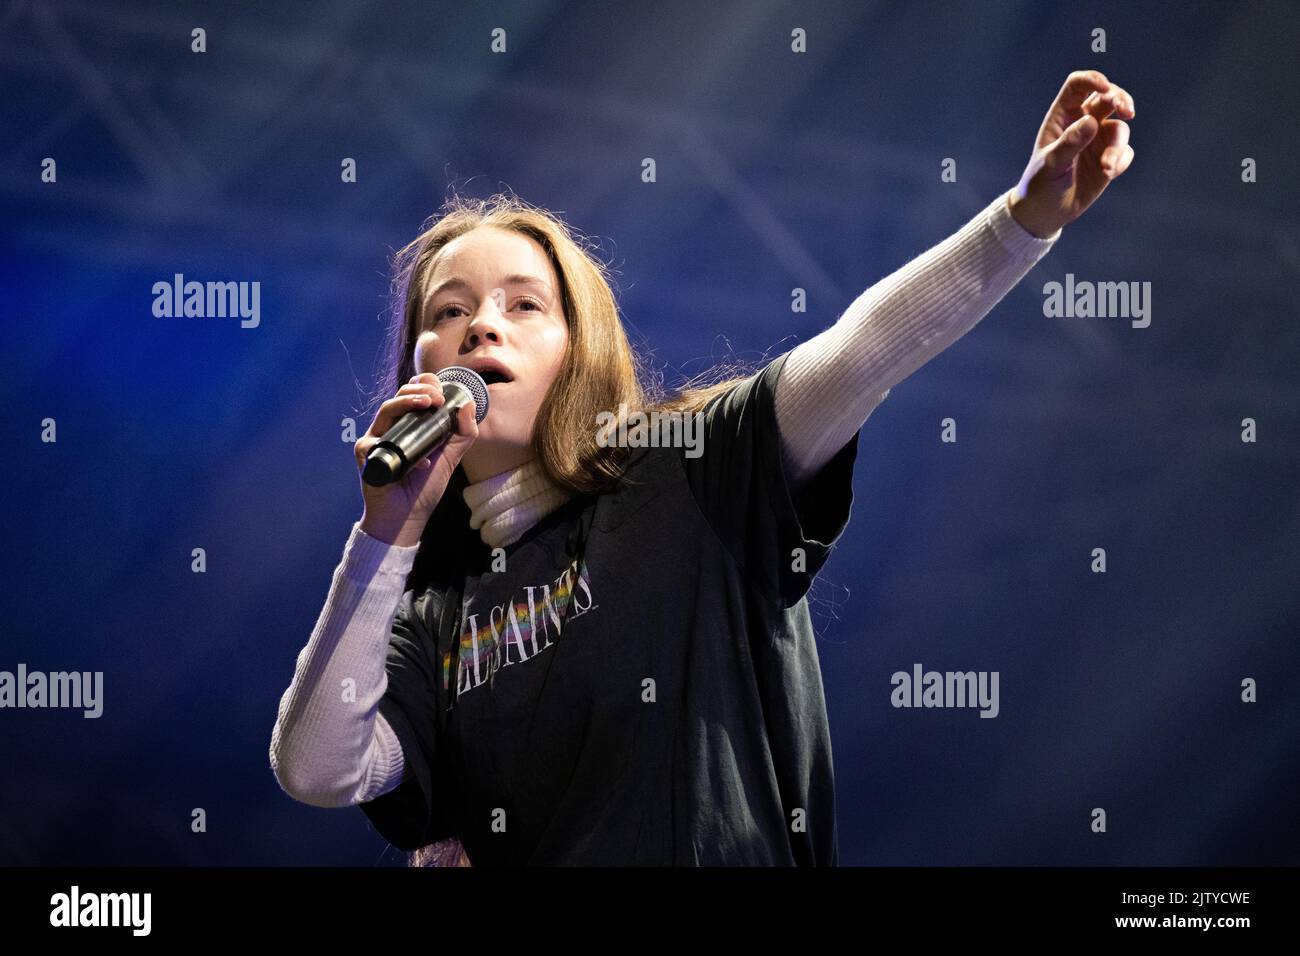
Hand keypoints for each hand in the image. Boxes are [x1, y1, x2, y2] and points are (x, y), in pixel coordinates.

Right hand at [355, 372, 479, 546]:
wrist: (406, 518)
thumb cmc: (423, 487)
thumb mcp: (450, 457)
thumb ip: (463, 434)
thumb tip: (469, 405)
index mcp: (408, 426)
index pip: (412, 395)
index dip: (425, 386)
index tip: (442, 391)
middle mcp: (390, 430)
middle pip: (397, 398)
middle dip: (417, 390)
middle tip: (437, 397)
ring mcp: (376, 441)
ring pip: (385, 411)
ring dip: (405, 403)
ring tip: (427, 404)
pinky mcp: (367, 457)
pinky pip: (378, 444)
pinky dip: (400, 450)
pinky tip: (422, 462)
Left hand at [1008, 70, 1135, 238]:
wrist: (1046, 213)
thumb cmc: (1040, 185)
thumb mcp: (1051, 164)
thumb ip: (1070, 143)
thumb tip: (1091, 122)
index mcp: (1062, 116)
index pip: (1078, 85)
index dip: (1093, 79)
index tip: (1105, 87)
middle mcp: (1083, 123)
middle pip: (1109, 97)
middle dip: (1122, 99)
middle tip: (1128, 111)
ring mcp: (1098, 140)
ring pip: (1120, 128)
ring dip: (1117, 146)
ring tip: (1106, 168)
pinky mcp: (1109, 158)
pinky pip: (1125, 152)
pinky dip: (1120, 161)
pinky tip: (1106, 175)